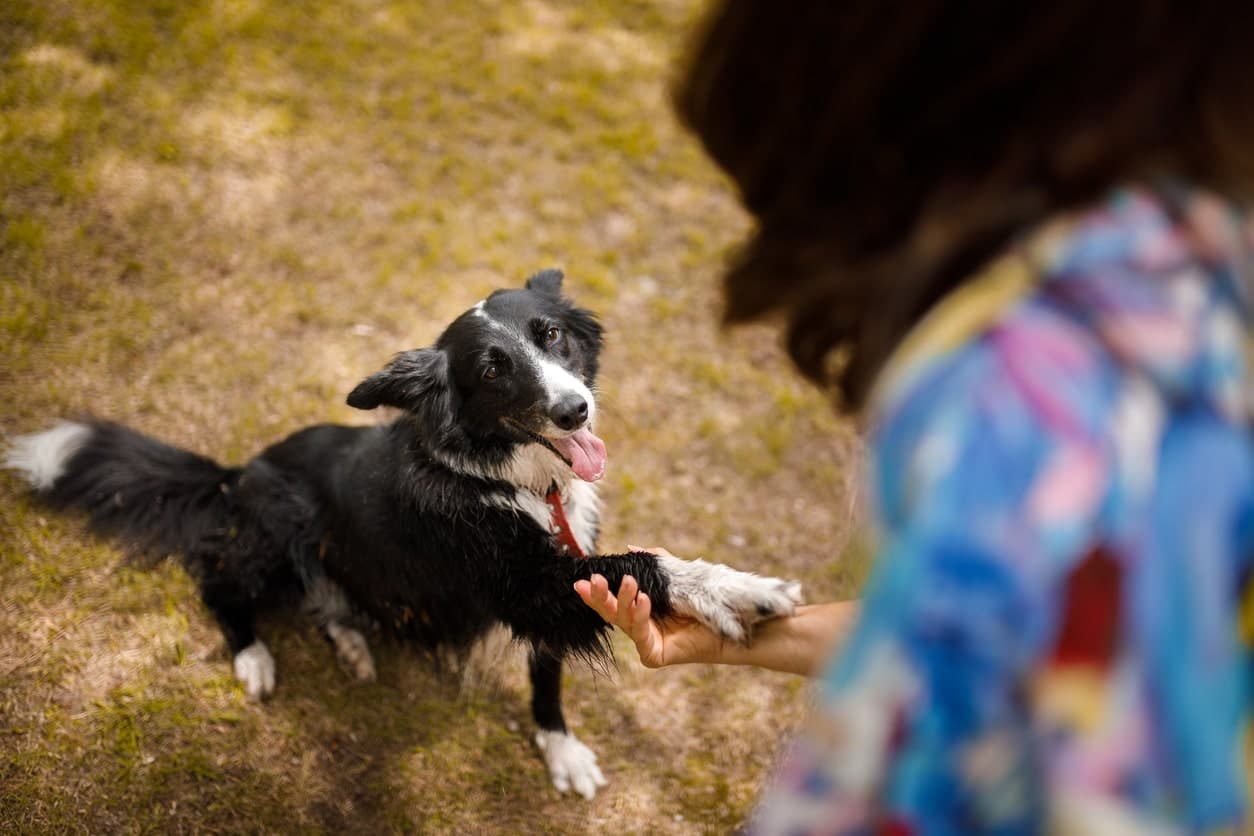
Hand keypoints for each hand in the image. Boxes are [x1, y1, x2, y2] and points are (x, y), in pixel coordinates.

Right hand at [574, 547, 726, 667]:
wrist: (731, 623)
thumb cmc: (705, 600)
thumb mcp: (677, 575)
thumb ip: (655, 564)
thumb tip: (630, 549)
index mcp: (640, 608)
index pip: (613, 600)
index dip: (597, 592)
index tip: (582, 580)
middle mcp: (640, 625)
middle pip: (611, 612)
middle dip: (600, 596)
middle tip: (595, 580)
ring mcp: (645, 641)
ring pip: (624, 621)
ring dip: (623, 600)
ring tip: (630, 583)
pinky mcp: (654, 655)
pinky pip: (640, 636)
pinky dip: (639, 617)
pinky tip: (643, 601)